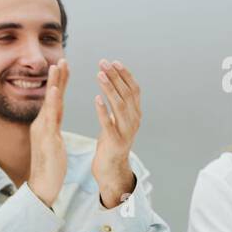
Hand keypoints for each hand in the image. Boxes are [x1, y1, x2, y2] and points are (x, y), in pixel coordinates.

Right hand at [27, 59, 68, 207]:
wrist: (42, 185)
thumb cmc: (49, 166)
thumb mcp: (52, 143)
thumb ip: (52, 129)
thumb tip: (53, 118)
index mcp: (46, 125)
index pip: (54, 99)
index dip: (59, 82)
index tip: (64, 66)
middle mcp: (41, 124)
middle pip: (51, 96)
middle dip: (56, 77)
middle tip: (62, 58)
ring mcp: (42, 130)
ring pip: (49, 103)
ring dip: (54, 83)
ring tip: (57, 67)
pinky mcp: (45, 138)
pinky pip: (50, 117)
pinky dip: (52, 103)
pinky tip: (55, 91)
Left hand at [92, 60, 139, 208]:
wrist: (111, 169)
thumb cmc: (111, 143)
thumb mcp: (118, 121)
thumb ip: (119, 106)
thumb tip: (116, 86)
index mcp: (135, 114)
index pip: (133, 89)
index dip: (125, 75)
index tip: (114, 62)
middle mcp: (135, 120)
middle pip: (127, 93)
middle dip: (116, 76)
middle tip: (103, 62)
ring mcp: (127, 131)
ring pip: (120, 106)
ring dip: (110, 89)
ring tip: (99, 75)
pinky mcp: (116, 141)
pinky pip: (109, 124)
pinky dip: (103, 111)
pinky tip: (96, 99)